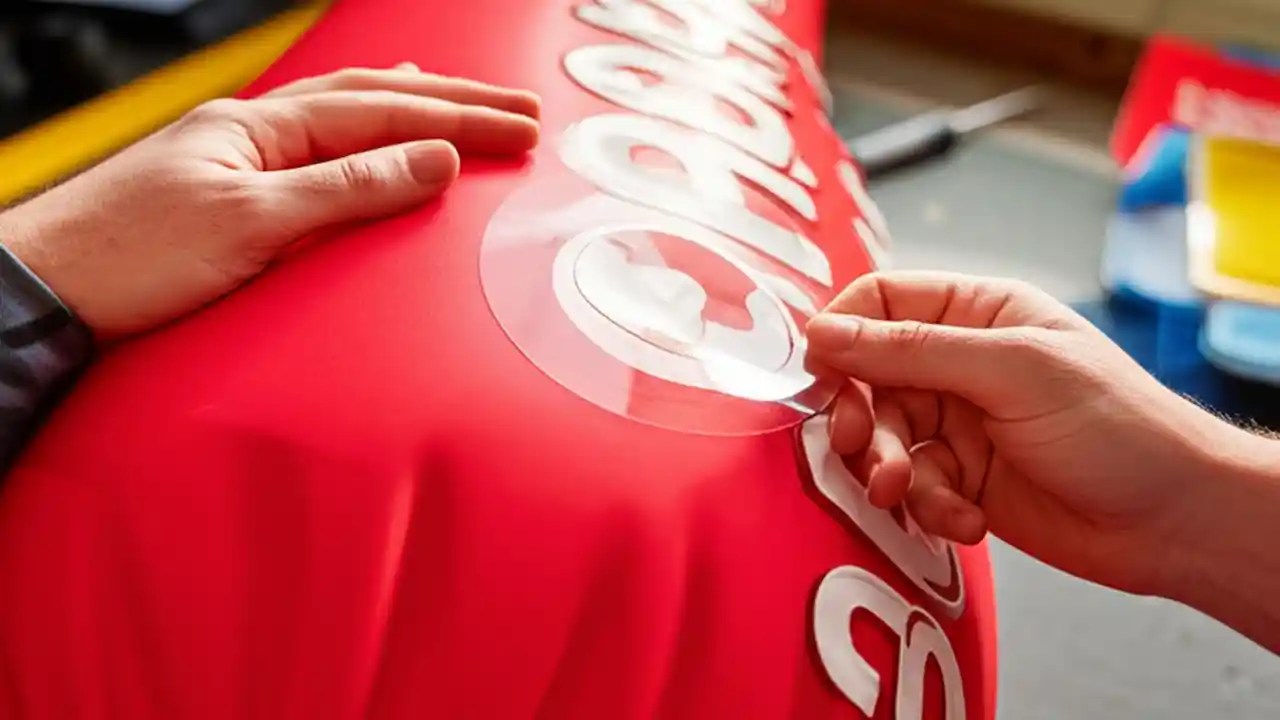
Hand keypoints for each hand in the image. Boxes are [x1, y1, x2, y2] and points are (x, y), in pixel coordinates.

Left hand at [0, 63, 539, 336]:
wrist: (48, 289)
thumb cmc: (132, 260)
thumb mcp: (253, 225)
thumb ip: (349, 189)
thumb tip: (433, 161)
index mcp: (263, 128)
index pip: (384, 116)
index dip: (460, 123)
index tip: (520, 132)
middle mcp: (256, 129)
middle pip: (373, 100)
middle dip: (455, 104)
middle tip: (522, 111)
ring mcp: (243, 154)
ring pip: (347, 114)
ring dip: (414, 107)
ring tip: (463, 99)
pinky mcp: (235, 188)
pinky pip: (319, 144)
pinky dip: (363, 131)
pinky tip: (374, 134)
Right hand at [805, 271, 1275, 597]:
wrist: (1172, 519)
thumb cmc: (1115, 423)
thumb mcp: (1009, 369)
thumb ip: (910, 350)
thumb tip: (821, 331)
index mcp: (976, 312)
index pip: (879, 303)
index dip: (840, 333)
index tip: (818, 370)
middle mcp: (959, 363)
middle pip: (866, 378)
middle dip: (860, 417)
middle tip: (861, 446)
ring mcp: (958, 424)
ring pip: (881, 438)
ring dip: (888, 470)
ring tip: (909, 493)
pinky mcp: (961, 482)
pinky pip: (912, 488)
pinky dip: (929, 507)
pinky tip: (967, 521)